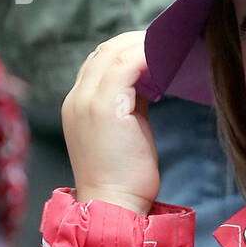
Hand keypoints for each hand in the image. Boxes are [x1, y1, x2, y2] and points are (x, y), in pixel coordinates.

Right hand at [61, 31, 159, 214]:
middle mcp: (76, 99)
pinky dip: (146, 57)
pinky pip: (126, 66)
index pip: (97, 61)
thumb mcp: (126, 130)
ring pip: (113, 54)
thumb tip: (150, 81)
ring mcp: (86, 101)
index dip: (125, 49)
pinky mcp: (104, 107)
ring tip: (168, 47)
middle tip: (167, 42)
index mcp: (77, 105)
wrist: (114, 205)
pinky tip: (166, 60)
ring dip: (143, 46)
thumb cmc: (124, 176)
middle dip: (136, 42)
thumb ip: (131, 102)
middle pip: (104, 51)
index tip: (153, 48)